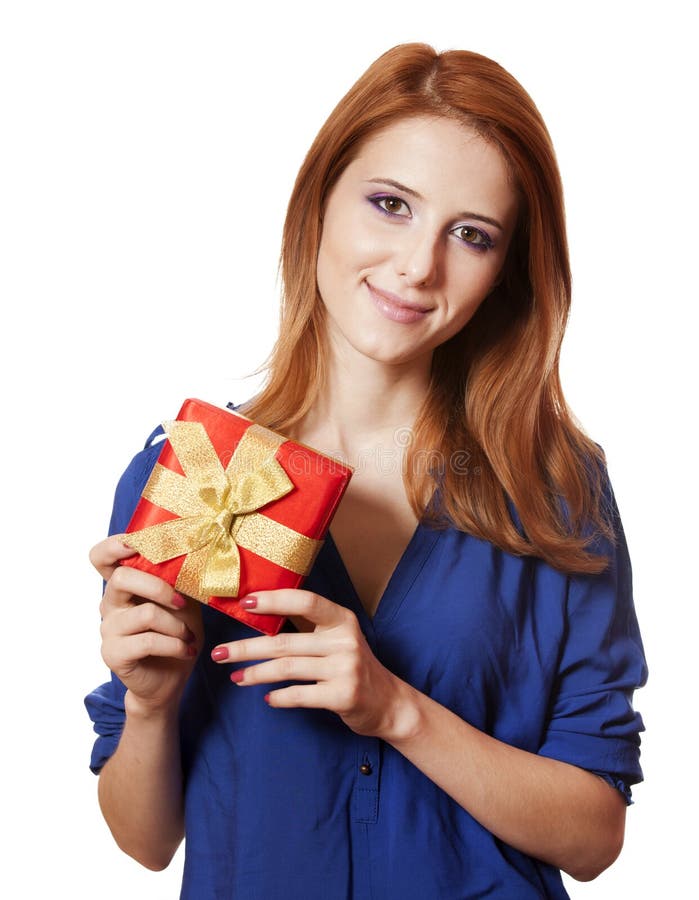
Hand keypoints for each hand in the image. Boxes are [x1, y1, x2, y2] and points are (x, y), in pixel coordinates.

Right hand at [90, 535, 203, 715]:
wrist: (173, 678)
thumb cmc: (178, 633)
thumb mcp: (185, 601)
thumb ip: (181, 579)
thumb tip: (197, 553)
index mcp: (124, 585)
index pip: (101, 557)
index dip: (114, 546)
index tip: (135, 542)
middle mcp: (110, 603)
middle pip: (121, 578)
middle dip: (159, 587)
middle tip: (183, 602)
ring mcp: (109, 629)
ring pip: (145, 613)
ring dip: (176, 625)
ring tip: (189, 636)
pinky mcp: (113, 654)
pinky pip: (147, 641)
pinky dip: (174, 644)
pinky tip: (186, 650)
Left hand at [210, 590, 410, 738]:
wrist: (389, 703)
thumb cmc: (353, 666)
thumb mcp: (339, 638)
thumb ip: (309, 628)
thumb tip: (258, 616)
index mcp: (342, 619)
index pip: (306, 601)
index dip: (274, 600)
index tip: (244, 602)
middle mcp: (345, 641)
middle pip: (285, 641)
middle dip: (246, 647)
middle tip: (219, 653)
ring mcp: (345, 669)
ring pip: (287, 668)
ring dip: (255, 674)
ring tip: (235, 677)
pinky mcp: (343, 696)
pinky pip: (300, 695)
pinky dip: (279, 697)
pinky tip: (266, 698)